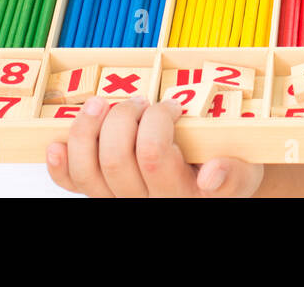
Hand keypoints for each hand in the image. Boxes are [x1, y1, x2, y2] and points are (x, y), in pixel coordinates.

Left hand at [46, 95, 263, 196]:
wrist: (213, 186)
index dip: (157, 121)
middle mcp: (144, 202)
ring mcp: (117, 198)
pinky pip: (71, 183)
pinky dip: (59, 161)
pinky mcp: (99, 192)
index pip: (153, 155)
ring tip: (103, 103)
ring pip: (87, 169)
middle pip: (115, 158)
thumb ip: (233, 174)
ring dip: (88, 128)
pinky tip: (58, 141)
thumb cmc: (227, 167)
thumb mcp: (245, 170)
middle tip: (142, 102)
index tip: (173, 106)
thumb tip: (210, 176)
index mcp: (181, 194)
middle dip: (124, 117)